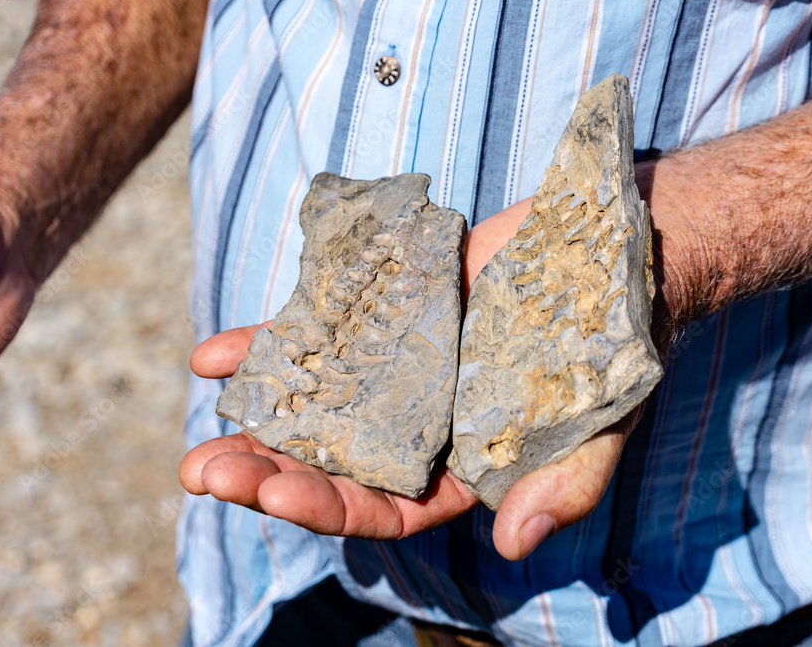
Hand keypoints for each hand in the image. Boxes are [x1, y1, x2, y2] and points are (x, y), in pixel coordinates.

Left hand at [180, 197, 650, 559]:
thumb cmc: (609, 358)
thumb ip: (558, 489)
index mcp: (457, 470)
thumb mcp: (594, 431)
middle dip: (269, 473)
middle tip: (206, 471)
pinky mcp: (385, 316)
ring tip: (201, 429)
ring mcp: (393, 372)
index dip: (328, 506)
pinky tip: (214, 357)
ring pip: (313, 404)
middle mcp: (415, 427)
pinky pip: (319, 334)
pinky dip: (270, 343)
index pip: (384, 505)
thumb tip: (514, 544)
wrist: (609, 267)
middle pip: (331, 463)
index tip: (277, 497)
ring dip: (255, 417)